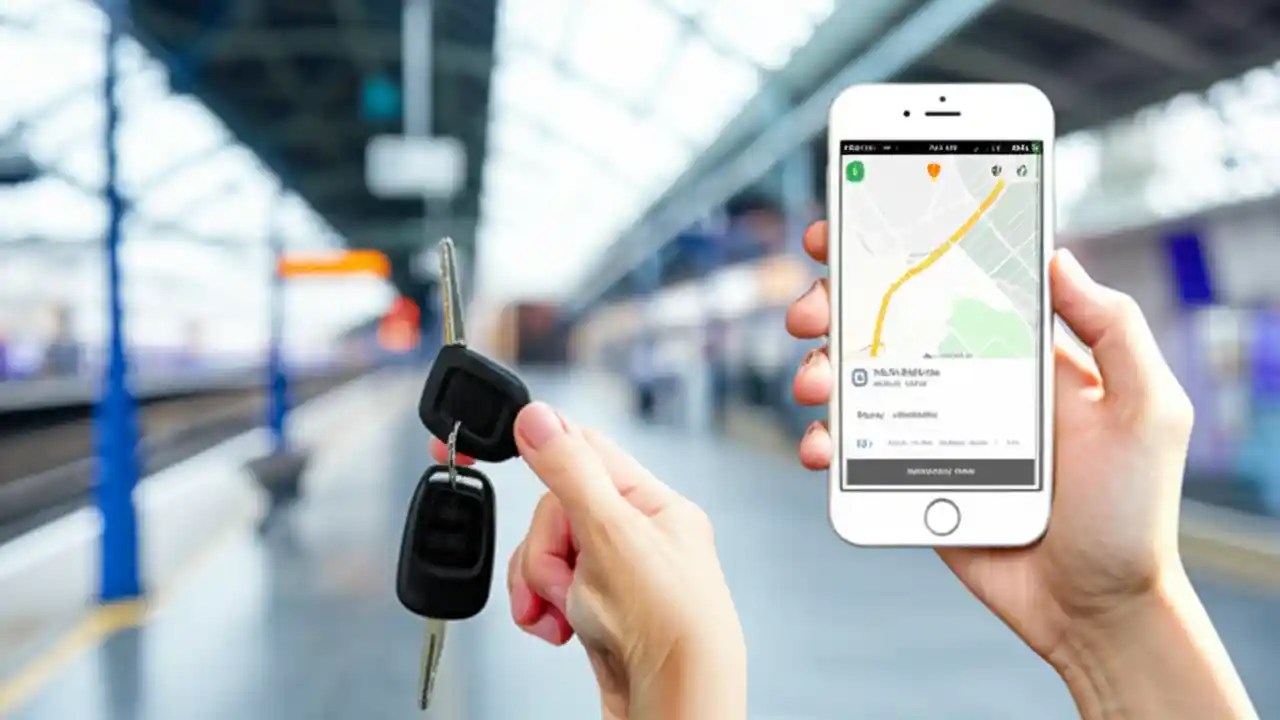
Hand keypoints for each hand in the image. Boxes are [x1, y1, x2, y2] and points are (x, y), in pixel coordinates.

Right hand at [435, 403, 746, 719]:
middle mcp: (640, 536)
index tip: (479, 442)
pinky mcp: (600, 613)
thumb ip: (570, 471)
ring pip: (549, 556)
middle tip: (561, 580)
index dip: (532, 443)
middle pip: (556, 511)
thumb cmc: (669, 627)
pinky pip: (553, 593)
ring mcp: (618, 577)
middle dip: (544, 550)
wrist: (676, 706)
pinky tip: (560, 630)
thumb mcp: (611, 533)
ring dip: (541, 584)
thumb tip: (539, 416)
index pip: (584, 451)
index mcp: (654, 504)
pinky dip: (544, 611)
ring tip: (560, 613)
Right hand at [788, 222, 1254, 717]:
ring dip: (820, 369)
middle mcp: (966, 382)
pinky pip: (852, 451)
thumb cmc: (1132, 511)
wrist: (1094, 607)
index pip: (953, 283)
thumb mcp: (1147, 409)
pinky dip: (823, 442)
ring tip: (816, 384)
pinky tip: (822, 448)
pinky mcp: (907, 479)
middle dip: (835, 305)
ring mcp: (932, 430)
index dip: (901, 249)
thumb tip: (1057, 255)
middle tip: (812, 310)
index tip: (854, 226)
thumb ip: (1113, 328)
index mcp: (1016, 354)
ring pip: (856, 381)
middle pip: (885, 324)